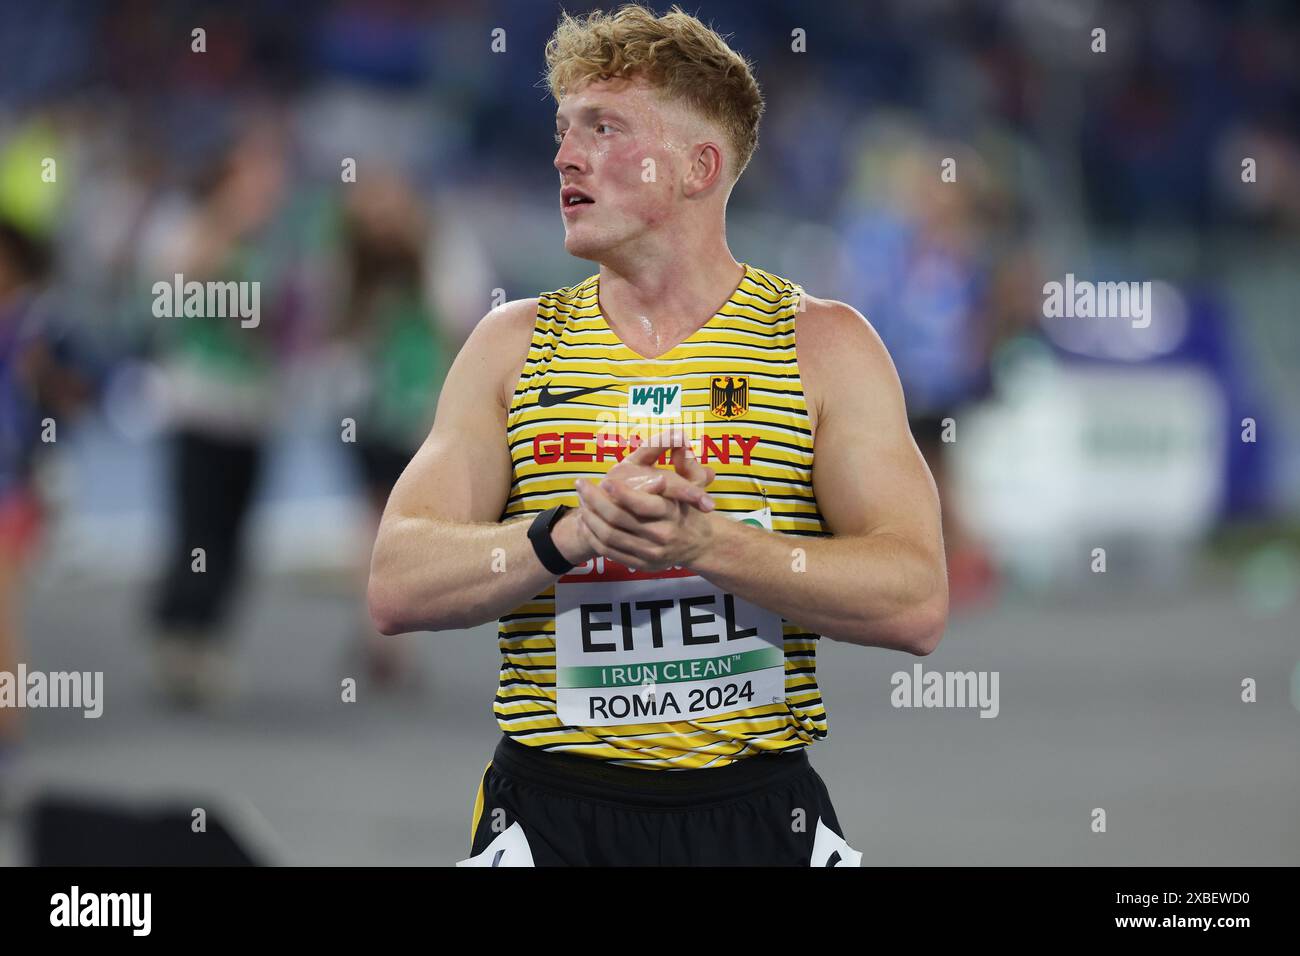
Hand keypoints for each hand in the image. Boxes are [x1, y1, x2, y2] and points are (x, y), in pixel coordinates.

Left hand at [571, 443, 716, 570]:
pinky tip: (585, 521)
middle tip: (581, 485)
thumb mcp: (690, 483)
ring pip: (609, 536)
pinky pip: (609, 552)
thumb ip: (682, 461)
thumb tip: (679, 437)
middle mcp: (661, 535)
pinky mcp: (640, 564)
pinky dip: (593, 536)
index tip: (605, 480)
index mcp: (671, 513)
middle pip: (618, 519)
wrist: (697, 544)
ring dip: (589, 517)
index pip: (640, 503)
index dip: (619, 492)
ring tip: (581, 500)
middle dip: (595, 500)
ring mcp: (650, 553)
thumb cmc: (686, 508)